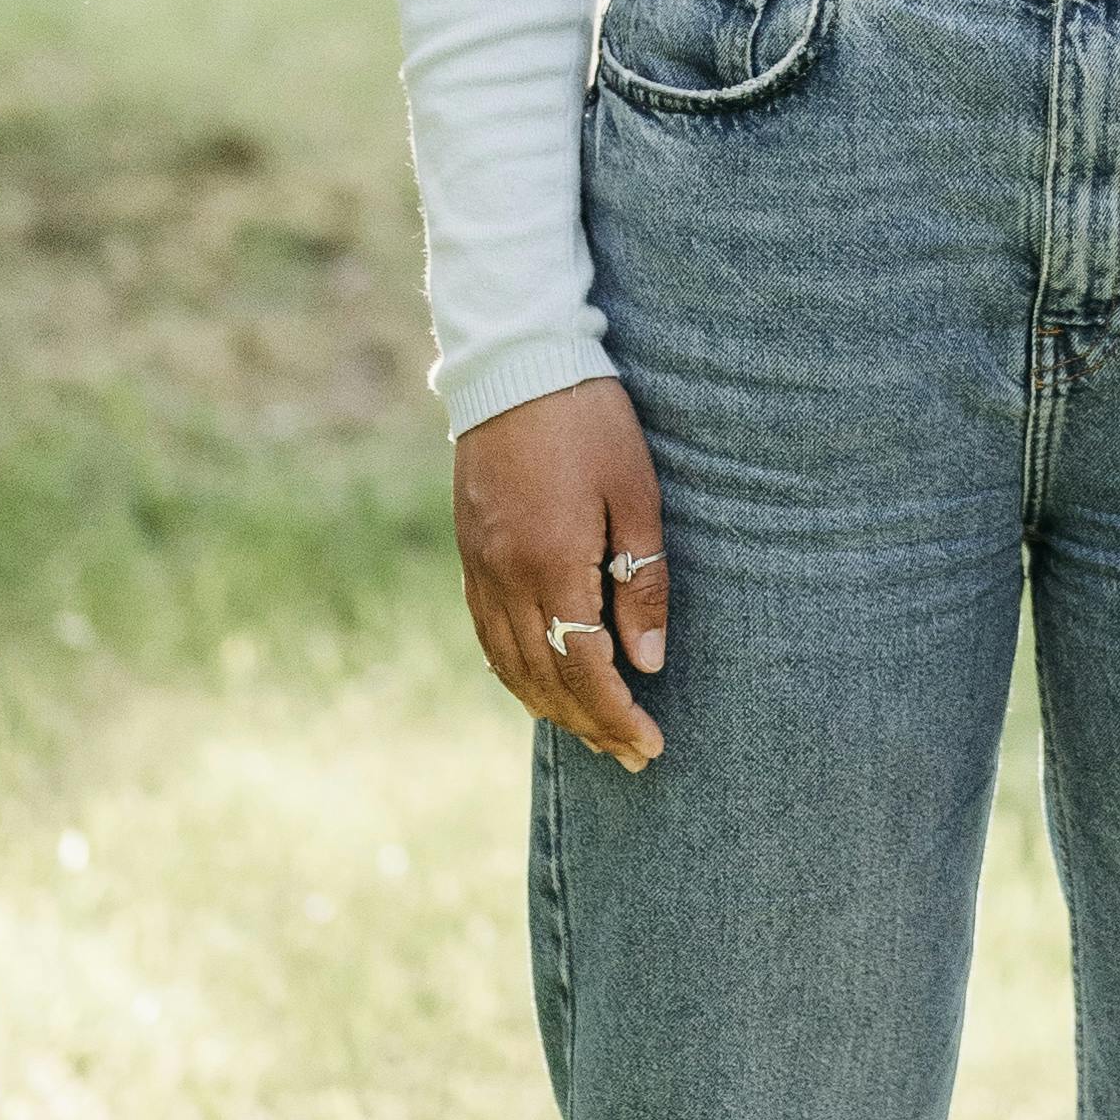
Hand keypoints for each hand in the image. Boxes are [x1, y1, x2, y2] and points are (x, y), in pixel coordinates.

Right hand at [453, 372, 669, 771]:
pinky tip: (539, 683)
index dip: (617, 715)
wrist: (514, 363)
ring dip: (550, 708)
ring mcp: (479, 568)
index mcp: (550, 564)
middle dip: (589, 725)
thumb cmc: (589, 421)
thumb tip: (647, 663)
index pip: (584, 670)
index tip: (650, 746)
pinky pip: (486, 635)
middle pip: (543, 680)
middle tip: (630, 756)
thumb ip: (641, 582)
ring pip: (508, 665)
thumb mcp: (637, 494)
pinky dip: (515, 672)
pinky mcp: (469, 553)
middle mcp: (504, 578)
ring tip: (591, 734)